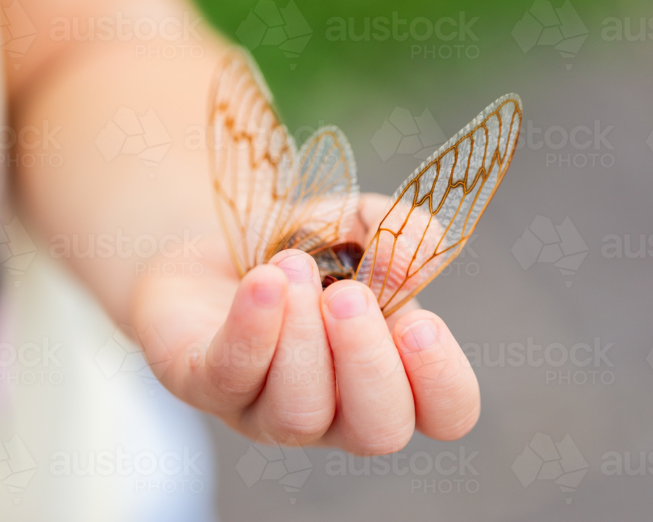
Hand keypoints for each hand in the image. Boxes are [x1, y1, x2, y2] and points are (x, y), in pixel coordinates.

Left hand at [129, 195, 479, 454]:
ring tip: (293, 265)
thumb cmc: (303, 246)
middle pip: (379, 431)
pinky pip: (233, 377)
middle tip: (349, 296)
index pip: (447, 413)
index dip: (443, 380)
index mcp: (392, 372)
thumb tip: (409, 258)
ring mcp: (267, 411)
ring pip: (301, 412)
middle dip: (369, 362)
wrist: (212, 241)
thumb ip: (400, 229)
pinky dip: (254, 328)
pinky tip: (263, 281)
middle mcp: (337, 411)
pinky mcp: (205, 388)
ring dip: (303, 336)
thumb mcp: (360, 222)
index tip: (419, 323)